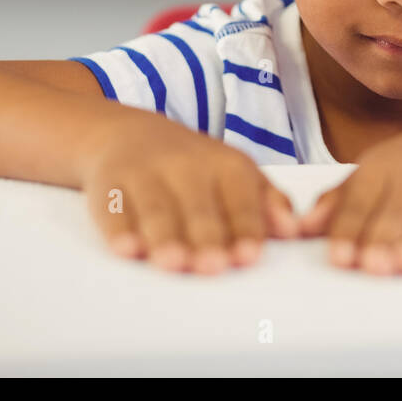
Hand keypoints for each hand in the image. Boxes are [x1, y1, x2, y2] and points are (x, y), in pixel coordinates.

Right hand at [81, 117, 298, 273]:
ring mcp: (145, 173)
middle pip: (198, 206)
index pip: (240, 198)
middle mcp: (186, 165)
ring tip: (173, 263)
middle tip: (214, 266)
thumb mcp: (237, 174)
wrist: (128, 134)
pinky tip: (126, 248)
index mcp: (226, 164)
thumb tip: (294, 230)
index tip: (249, 256)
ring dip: (165, 236)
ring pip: (157, 208)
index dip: (245, 227)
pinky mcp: (107, 184)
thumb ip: (268, 203)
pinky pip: (112, 208)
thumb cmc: (195, 167)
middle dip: (207, 236)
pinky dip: (118, 229)